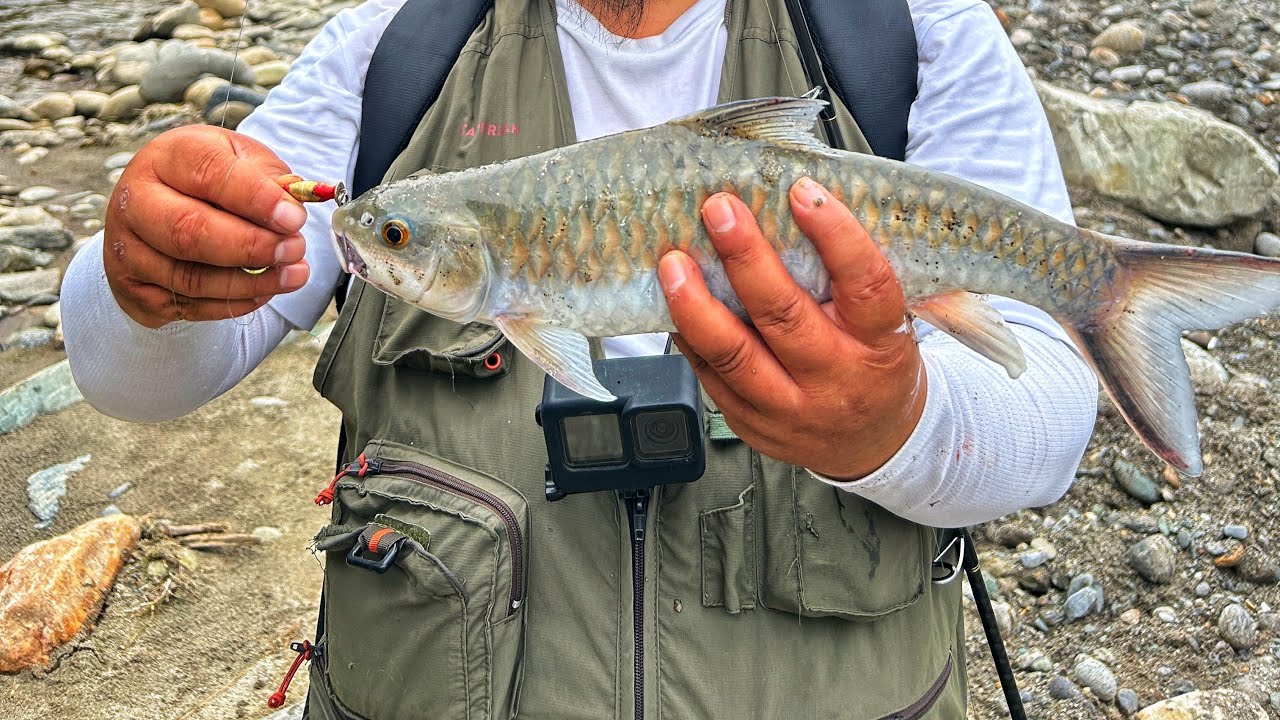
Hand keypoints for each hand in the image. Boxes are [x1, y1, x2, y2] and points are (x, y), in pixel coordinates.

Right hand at [103, 125, 310, 328]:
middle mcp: (135, 201)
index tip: (294, 218)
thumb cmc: (212, 181)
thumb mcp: (242, 161)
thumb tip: (294, 207)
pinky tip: (265, 290)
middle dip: (250, 246)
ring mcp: (128, 249)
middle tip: (295, 249)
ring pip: (190, 278)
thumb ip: (269, 179)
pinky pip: (190, 306)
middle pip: (188, 230)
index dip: (254, 198)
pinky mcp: (135, 290)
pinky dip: (235, 303)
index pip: (207, 173)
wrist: (165, 210)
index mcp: (165, 157)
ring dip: (251, 282)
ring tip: (294, 274)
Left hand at [657, 177, 926, 479]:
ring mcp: (792, 408)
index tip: (802, 192)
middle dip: (745, 257)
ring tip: (673, 263)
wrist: (875, 442)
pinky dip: (690, 337)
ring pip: (734, 355)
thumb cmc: (876, 362)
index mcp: (881, 343)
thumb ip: (850, 278)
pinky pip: (711, 377)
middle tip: (718, 210)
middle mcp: (836, 378)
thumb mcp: (887, 322)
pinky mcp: (754, 425)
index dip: (836, 234)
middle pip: (784, 315)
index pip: (865, 284)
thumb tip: (793, 205)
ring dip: (696, 304)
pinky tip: (675, 305)